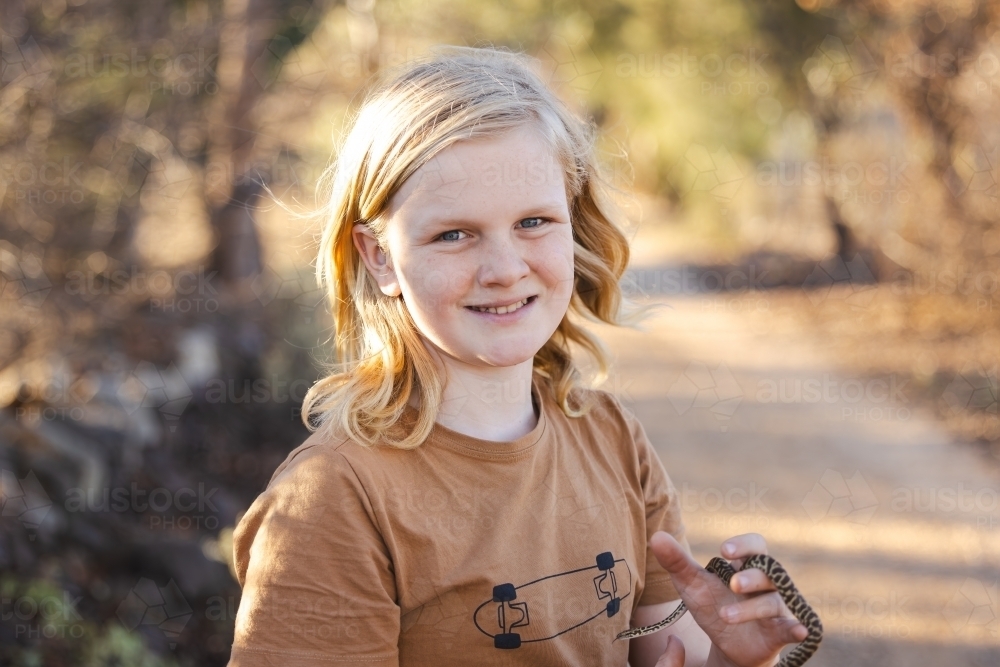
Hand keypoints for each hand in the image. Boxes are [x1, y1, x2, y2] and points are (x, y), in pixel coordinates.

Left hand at [649, 531, 806, 666]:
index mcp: (746, 564)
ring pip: (772, 602)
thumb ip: (676, 561)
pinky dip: (796, 628)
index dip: (744, 544)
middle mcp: (766, 582)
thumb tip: (656, 536)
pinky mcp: (780, 632)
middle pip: (767, 571)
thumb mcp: (691, 584)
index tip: (725, 550)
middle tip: (732, 584)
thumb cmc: (712, 604)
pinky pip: (792, 627)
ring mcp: (775, 607)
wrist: (725, 643)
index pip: (755, 545)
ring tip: (725, 616)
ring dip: (751, 609)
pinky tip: (798, 630)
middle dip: (750, 577)